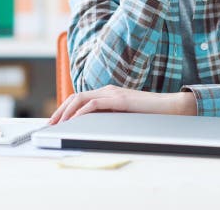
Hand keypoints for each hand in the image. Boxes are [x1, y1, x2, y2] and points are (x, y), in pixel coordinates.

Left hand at [48, 85, 196, 124]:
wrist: (170, 107)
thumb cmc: (149, 115)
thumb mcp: (124, 116)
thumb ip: (109, 118)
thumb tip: (90, 129)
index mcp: (107, 93)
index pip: (79, 99)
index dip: (64, 109)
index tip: (55, 122)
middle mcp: (107, 90)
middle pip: (75, 97)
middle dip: (59, 111)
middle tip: (50, 125)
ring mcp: (113, 93)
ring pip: (81, 98)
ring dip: (66, 112)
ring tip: (57, 124)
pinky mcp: (119, 99)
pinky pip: (94, 104)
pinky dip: (81, 112)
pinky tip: (74, 121)